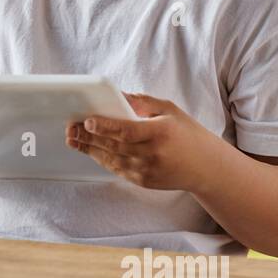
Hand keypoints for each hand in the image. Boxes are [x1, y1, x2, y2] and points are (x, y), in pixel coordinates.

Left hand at [65, 93, 217, 190]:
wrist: (207, 168)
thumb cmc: (188, 134)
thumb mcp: (171, 111)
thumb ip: (144, 103)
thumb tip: (118, 96)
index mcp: (161, 133)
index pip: (127, 131)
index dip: (105, 127)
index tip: (87, 121)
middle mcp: (153, 154)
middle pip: (114, 146)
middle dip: (89, 137)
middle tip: (71, 128)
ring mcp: (147, 171)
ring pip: (111, 159)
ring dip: (90, 149)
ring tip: (73, 139)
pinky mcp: (144, 182)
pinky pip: (117, 170)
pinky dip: (102, 159)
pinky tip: (90, 150)